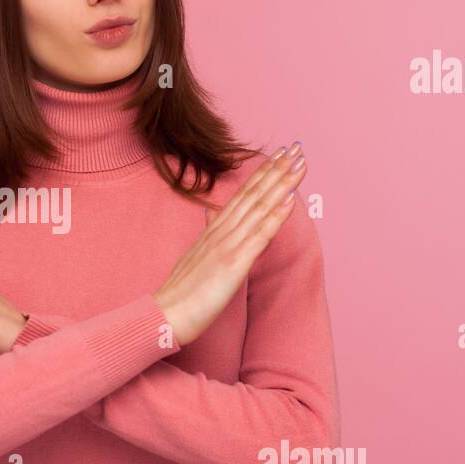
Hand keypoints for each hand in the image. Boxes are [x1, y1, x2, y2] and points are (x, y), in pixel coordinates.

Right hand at [152, 144, 306, 346]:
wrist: (165, 315)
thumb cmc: (180, 293)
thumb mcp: (194, 257)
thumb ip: (206, 234)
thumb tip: (211, 213)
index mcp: (213, 231)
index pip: (242, 196)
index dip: (262, 175)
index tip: (279, 156)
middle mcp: (221, 232)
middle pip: (252, 195)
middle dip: (276, 170)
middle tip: (296, 148)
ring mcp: (227, 246)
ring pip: (259, 208)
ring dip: (281, 184)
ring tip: (299, 163)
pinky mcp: (233, 264)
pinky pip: (259, 236)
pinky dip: (275, 216)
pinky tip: (290, 199)